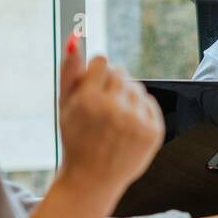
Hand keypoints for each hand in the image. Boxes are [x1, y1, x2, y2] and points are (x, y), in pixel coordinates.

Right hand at [55, 33, 164, 206]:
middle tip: (101, 107)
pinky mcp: (153, 131)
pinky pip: (149, 102)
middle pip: (120, 72)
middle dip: (110, 84)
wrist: (92, 179)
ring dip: (125, 97)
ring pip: (135, 87)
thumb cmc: (75, 140)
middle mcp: (114, 110)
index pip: (102, 62)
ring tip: (113, 119)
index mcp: (88, 101)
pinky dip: (138, 110)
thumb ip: (69, 71)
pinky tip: (126, 126)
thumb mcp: (64, 106)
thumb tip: (74, 38)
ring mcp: (136, 121)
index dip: (96, 73)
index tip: (92, 87)